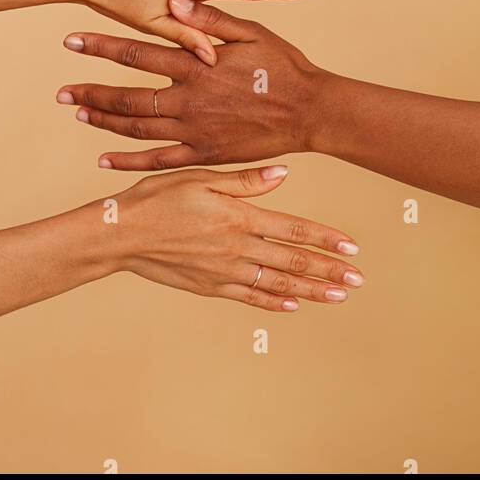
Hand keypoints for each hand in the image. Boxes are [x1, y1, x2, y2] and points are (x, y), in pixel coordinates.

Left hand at [57, 1, 322, 167]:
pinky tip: (104, 159)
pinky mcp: (205, 154)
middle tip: (61, 90)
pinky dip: (129, 161)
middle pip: (128, 95)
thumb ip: (210, 17)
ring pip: (137, 128)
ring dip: (105, 120)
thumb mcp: (252, 31)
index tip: (72, 39)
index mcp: (198, 64)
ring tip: (78, 113)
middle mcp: (190, 99)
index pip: (139, 51)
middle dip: (91, 90)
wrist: (312, 111)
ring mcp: (195, 130)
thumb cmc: (285, 65)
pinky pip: (159, 161)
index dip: (102, 45)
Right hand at [110, 165, 362, 310]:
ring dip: (311, 289)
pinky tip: (294, 304)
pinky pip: (250, 297)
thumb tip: (283, 175)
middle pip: (293, 261)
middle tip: (358, 279)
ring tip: (339, 294)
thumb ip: (244, 180)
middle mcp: (237, 248)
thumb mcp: (200, 176)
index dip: (325, 239)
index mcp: (239, 217)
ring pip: (278, 283)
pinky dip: (274, 301)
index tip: (353, 247)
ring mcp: (224, 272)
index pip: (293, 229)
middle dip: (329, 270)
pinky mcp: (210, 287)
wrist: (121, 235)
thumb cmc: (157, 197)